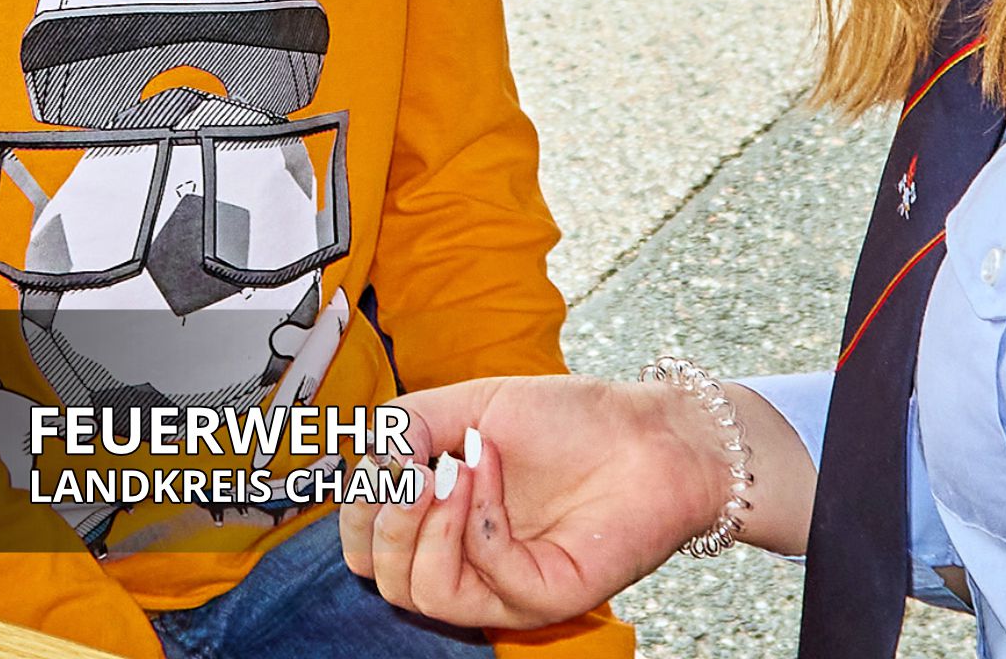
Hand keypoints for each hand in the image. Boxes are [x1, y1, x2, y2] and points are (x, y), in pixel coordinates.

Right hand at [340, 375, 732, 628]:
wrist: (648, 432)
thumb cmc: (568, 420)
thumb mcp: (472, 404)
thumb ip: (407, 424)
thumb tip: (369, 461)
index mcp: (441, 525)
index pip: (365, 548)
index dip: (357, 508)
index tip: (383, 456)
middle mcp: (465, 564)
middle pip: (384, 577)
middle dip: (387, 517)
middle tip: (417, 466)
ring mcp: (503, 588)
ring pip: (423, 592)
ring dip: (430, 521)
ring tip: (459, 466)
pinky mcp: (542, 600)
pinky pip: (488, 582)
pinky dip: (479, 521)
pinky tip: (490, 470)